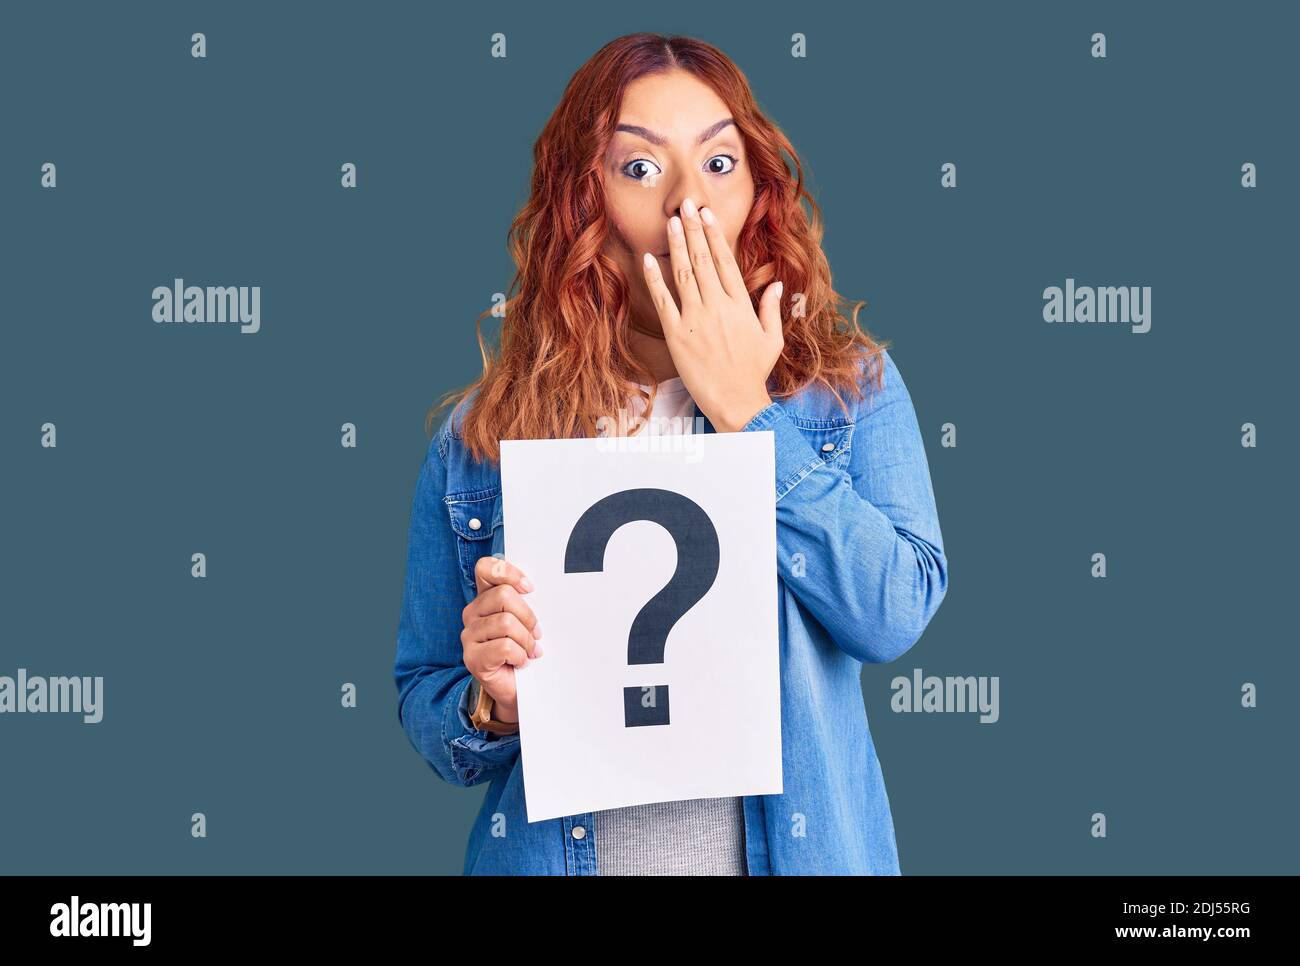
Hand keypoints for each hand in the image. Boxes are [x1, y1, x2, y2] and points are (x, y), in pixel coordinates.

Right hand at [460, 555, 542, 721]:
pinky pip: (504, 647)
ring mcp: (469, 635)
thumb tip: (537, 590)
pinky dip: (520, 656)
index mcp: (485, 597)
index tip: (530, 588)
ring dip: (526, 640)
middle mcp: (472, 613)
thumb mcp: (526, 620)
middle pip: (503, 596)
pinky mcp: (472, 658)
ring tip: (530, 650)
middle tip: (536, 633)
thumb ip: (525, 601)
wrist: (516, 687)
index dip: (508, 573)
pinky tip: (521, 662)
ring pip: (505, 623)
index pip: (486, 568)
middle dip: (528, 616)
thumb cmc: (523, 649)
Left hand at [640, 196, 782, 432]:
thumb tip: (777, 285)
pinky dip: (655, 279)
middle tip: (685, 204)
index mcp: (740, 304)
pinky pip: (663, 301)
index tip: (706, 215)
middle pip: (703, 260)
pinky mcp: (676, 334)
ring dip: (677, 245)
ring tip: (671, 222)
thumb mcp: (771, 339)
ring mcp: (695, 319)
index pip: (725, 261)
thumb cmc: (754, 372)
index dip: (714, 235)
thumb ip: (771, 309)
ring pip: (684, 274)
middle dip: (693, 229)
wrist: (735, 402)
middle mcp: (717, 306)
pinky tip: (650, 258)